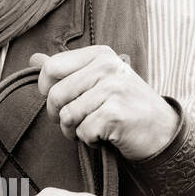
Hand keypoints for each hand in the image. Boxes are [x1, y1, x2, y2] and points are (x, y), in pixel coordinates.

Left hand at [30, 46, 178, 160]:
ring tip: (94, 128)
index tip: (62, 102)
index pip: (51, 67)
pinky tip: (105, 135)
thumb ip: (67, 70)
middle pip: (56, 95)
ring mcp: (113, 89)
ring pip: (68, 116)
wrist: (161, 130)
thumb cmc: (125, 106)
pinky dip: (90, 140)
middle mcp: (107, 67)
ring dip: (76, 131)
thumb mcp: (98, 81)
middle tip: (78, 122)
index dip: (47, 91)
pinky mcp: (115, 113)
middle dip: (60, 117)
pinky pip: (83, 131)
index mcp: (100, 55)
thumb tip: (33, 58)